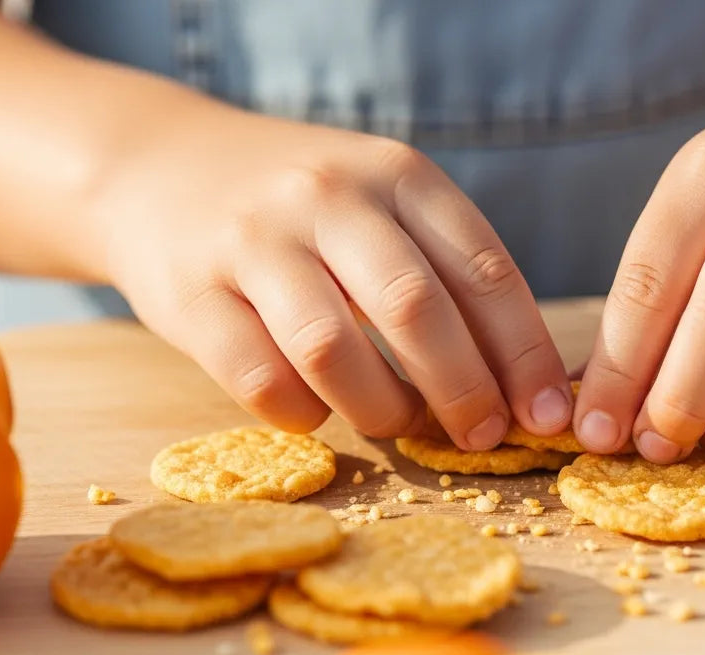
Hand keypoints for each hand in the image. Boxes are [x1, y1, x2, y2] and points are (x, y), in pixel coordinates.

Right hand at [91, 104, 570, 448]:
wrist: (156, 167)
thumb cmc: (304, 210)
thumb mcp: (384, 205)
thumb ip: (448, 274)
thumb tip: (526, 383)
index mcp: (397, 174)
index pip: (483, 269)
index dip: (524, 353)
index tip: (548, 413)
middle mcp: (328, 197)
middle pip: (415, 310)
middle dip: (464, 390)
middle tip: (483, 436)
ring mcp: (252, 241)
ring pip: (331, 349)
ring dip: (380, 407)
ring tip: (397, 422)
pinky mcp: (189, 293)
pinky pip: (258, 378)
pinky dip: (301, 413)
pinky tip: (318, 412)